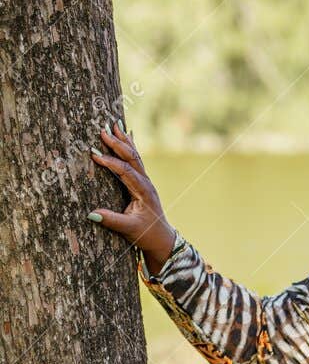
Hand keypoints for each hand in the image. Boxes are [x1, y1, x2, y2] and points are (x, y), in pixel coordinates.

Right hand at [88, 121, 175, 273]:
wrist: (162, 239)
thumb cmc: (146, 235)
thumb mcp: (129, 230)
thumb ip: (112, 221)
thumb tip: (91, 214)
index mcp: (143, 191)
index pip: (125, 171)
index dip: (110, 162)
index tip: (95, 154)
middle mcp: (146, 183)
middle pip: (131, 158)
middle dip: (117, 143)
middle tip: (102, 130)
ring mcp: (146, 182)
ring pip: (134, 156)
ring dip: (123, 140)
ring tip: (114, 124)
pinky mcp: (143, 183)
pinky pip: (136, 161)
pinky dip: (130, 147)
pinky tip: (127, 135)